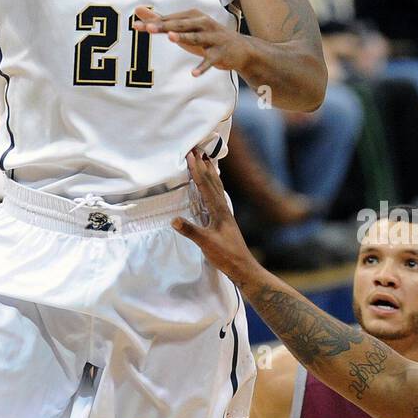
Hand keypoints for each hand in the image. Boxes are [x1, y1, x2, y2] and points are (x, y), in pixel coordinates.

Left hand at [133, 5, 251, 76]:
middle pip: (181, 25)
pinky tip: (193, 74)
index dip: (153, 23)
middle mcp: (203, 23)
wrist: (240, 49)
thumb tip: (137, 10)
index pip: (170, 19)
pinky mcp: (220, 53)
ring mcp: (212, 38)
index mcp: (193, 16)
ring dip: (184, 38)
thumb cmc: (206, 37)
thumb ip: (160, 20)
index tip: (135, 26)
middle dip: (165, 26)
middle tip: (149, 28)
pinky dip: (202, 67)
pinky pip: (209, 60)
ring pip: (196, 38)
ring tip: (171, 38)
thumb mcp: (184, 28)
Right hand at [173, 149, 261, 285]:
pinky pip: (217, 196)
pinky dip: (214, 185)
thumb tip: (173, 220)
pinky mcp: (225, 219)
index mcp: (219, 210)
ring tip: (207, 160)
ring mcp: (225, 213)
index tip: (191, 155)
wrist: (243, 267)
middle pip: (213, 182)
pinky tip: (213, 186)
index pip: (205, 186)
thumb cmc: (226, 255)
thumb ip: (191, 231)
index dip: (198, 170)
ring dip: (210, 172)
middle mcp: (223, 208)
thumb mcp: (206, 243)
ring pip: (217, 187)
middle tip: (198, 149)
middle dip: (204, 165)